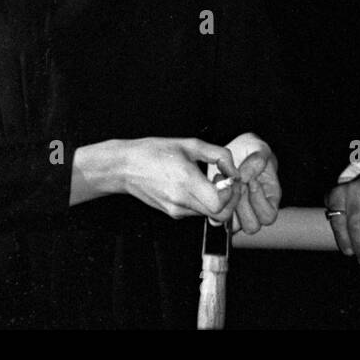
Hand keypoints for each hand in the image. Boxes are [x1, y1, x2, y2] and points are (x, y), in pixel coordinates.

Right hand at [107, 137, 241, 221]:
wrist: (126, 167)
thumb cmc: (155, 152)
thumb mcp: (191, 144)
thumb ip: (219, 155)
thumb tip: (234, 171)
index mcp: (186, 182)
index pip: (218, 204)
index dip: (231, 193)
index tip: (228, 178)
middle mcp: (181, 201)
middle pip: (219, 215)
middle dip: (230, 200)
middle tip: (228, 182)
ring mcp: (176, 210)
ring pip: (209, 215)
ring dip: (219, 201)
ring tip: (212, 180)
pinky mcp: (173, 213)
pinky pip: (197, 212)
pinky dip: (206, 202)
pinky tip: (200, 186)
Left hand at [224, 133, 281, 233]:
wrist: (232, 150)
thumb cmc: (250, 150)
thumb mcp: (258, 147)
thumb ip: (257, 159)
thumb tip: (245, 177)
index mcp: (270, 197)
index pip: (269, 216)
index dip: (259, 202)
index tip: (252, 182)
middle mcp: (255, 209)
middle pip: (252, 226)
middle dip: (243, 205)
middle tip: (238, 185)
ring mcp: (238, 211)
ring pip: (234, 227)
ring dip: (228, 207)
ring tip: (227, 185)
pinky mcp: (222, 209)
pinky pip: (217, 220)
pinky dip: (214, 207)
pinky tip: (217, 187)